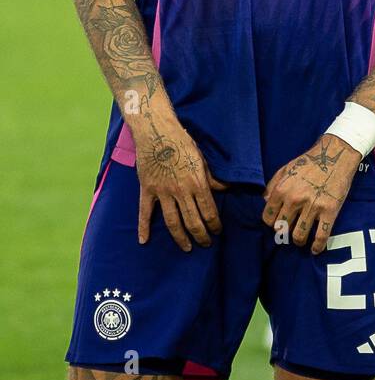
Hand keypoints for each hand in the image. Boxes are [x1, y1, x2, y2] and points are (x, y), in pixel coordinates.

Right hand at [135, 117, 226, 250]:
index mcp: (197, 182)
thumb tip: (226, 189)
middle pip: (192, 221)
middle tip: (205, 244)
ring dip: (180, 237)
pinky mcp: (147, 189)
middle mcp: (181, 191)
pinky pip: (145, 212)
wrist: (157, 131)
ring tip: (186, 247)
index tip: (217, 232)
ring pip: (172, 222)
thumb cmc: (183, 143)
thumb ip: (213, 177)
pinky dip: (143, 227)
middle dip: (201, 235)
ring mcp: (162, 192)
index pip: (209, 211)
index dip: (214, 225)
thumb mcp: (202, 159)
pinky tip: (143, 241)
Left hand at [262, 134, 360, 255]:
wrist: (335, 154)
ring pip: (298, 237)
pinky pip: (321, 236)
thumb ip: (272, 186)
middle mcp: (295, 199)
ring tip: (301, 239)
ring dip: (298, 241)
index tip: (278, 223)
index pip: (268, 219)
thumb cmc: (309, 162)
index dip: (272, 223)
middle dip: (284, 232)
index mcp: (282, 189)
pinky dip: (317, 247)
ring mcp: (313, 206)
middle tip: (290, 230)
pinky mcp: (330, 211)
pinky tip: (315, 249)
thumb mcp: (285, 169)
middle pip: (282, 229)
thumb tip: (265, 203)